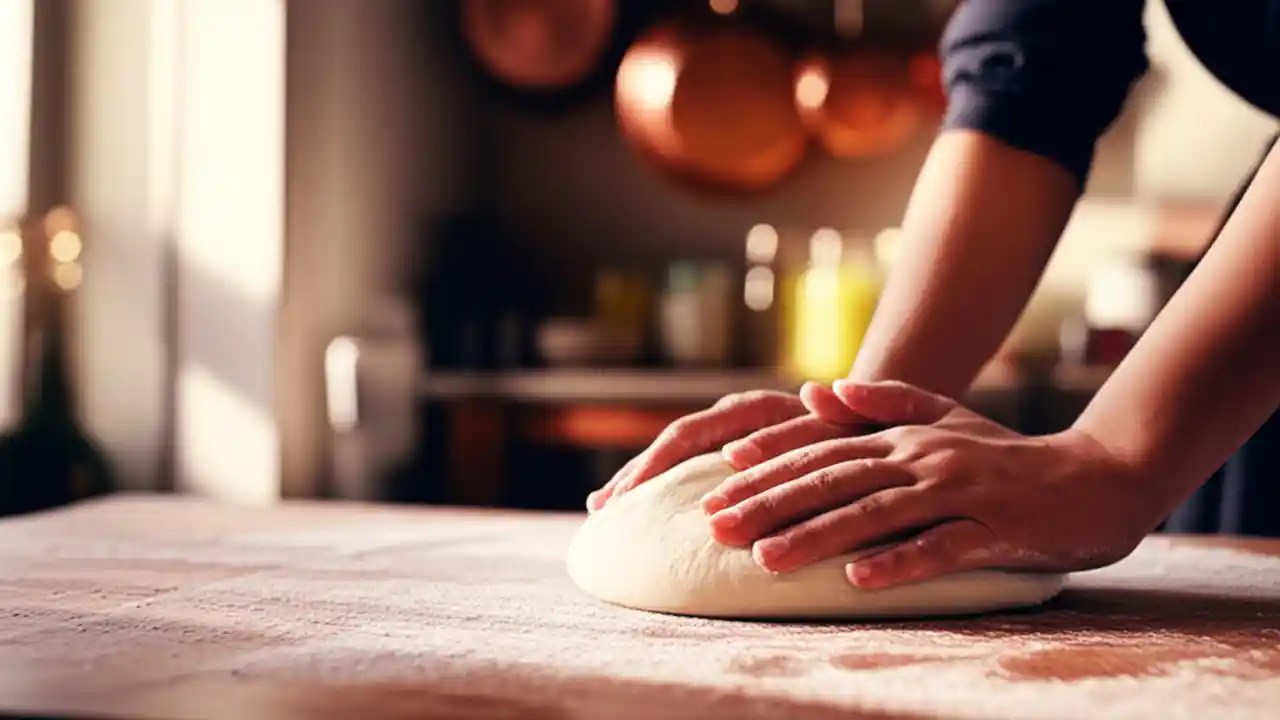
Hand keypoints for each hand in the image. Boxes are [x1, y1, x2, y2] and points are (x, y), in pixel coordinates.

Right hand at [586, 385, 866, 511]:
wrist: (878, 425)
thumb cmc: (874, 427)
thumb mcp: (865, 416)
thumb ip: (844, 406)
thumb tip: (815, 389)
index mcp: (761, 410)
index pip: (699, 429)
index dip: (664, 458)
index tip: (638, 487)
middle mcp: (738, 422)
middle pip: (675, 443)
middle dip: (639, 474)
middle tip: (605, 508)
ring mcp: (733, 442)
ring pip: (675, 458)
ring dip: (640, 482)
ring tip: (603, 511)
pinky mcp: (734, 464)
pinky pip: (688, 475)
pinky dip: (660, 492)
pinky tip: (631, 515)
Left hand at [701, 380, 1164, 588]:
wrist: (1097, 478)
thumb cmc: (1009, 457)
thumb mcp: (945, 420)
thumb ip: (883, 404)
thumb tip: (817, 391)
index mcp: (905, 437)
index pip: (823, 451)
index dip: (768, 469)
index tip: (715, 486)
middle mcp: (923, 458)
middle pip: (834, 480)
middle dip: (770, 503)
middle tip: (714, 526)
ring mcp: (959, 492)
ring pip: (875, 513)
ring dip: (817, 535)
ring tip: (765, 559)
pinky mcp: (995, 529)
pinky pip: (941, 548)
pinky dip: (899, 561)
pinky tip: (858, 579)